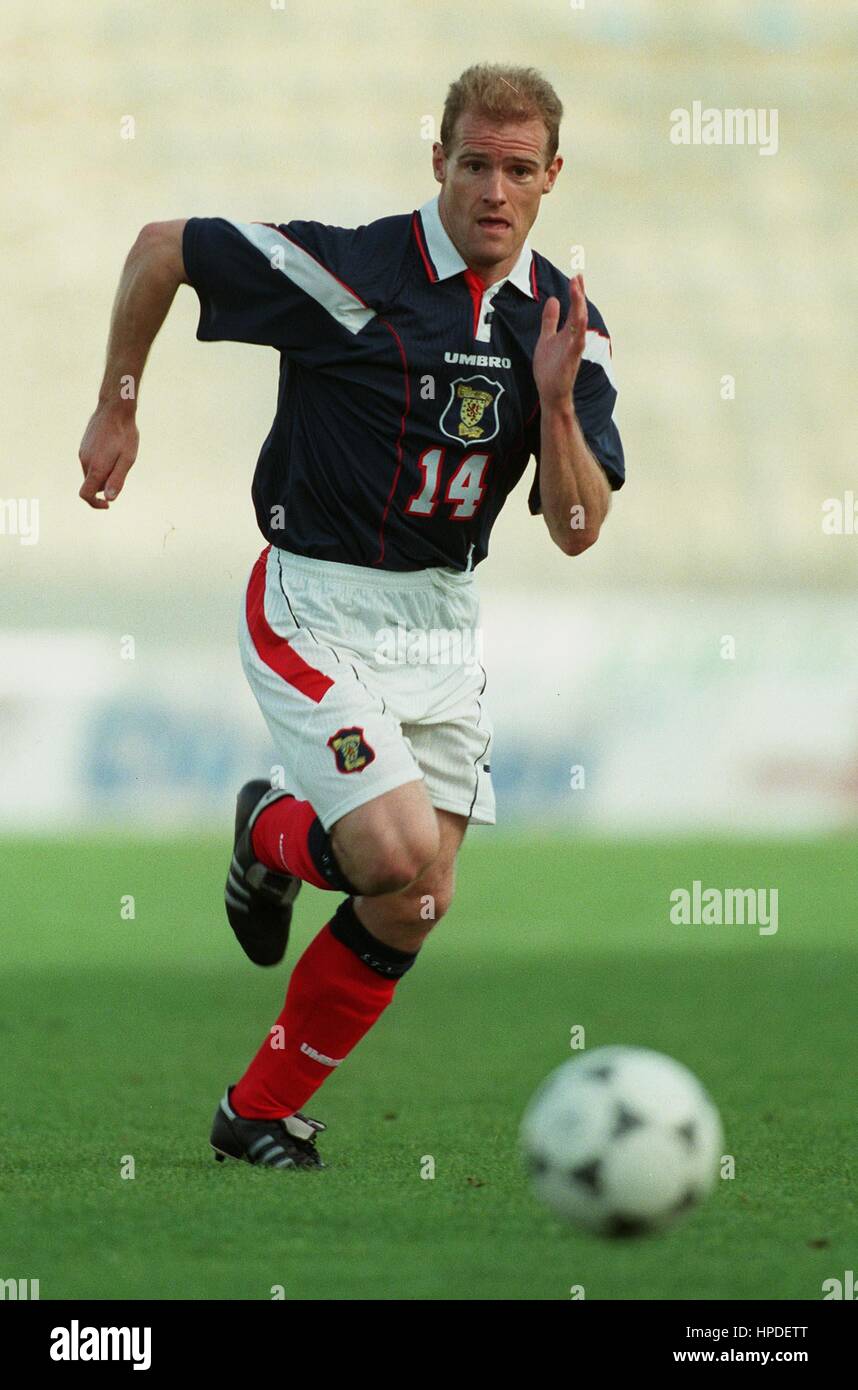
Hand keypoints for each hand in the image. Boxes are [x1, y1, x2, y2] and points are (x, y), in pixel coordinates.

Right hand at [78, 403, 138, 508]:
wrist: (114, 409)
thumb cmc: (125, 434)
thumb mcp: (127, 459)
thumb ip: (117, 480)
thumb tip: (109, 499)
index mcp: (96, 467)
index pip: (86, 494)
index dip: (95, 504)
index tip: (107, 504)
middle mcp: (85, 461)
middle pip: (92, 484)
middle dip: (106, 484)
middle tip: (123, 467)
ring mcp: (82, 453)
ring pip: (92, 473)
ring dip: (104, 472)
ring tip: (119, 455)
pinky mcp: (83, 446)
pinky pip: (91, 462)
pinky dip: (100, 463)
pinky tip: (112, 448)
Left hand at [532, 273, 586, 409]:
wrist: (550, 393)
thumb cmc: (550, 369)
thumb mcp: (546, 338)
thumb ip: (550, 320)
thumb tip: (553, 299)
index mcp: (568, 333)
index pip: (574, 309)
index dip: (575, 293)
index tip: (576, 277)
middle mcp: (574, 338)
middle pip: (579, 312)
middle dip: (579, 295)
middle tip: (578, 278)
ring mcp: (574, 349)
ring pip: (580, 324)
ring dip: (579, 307)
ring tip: (577, 291)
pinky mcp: (571, 360)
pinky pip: (577, 343)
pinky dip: (578, 330)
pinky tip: (578, 317)